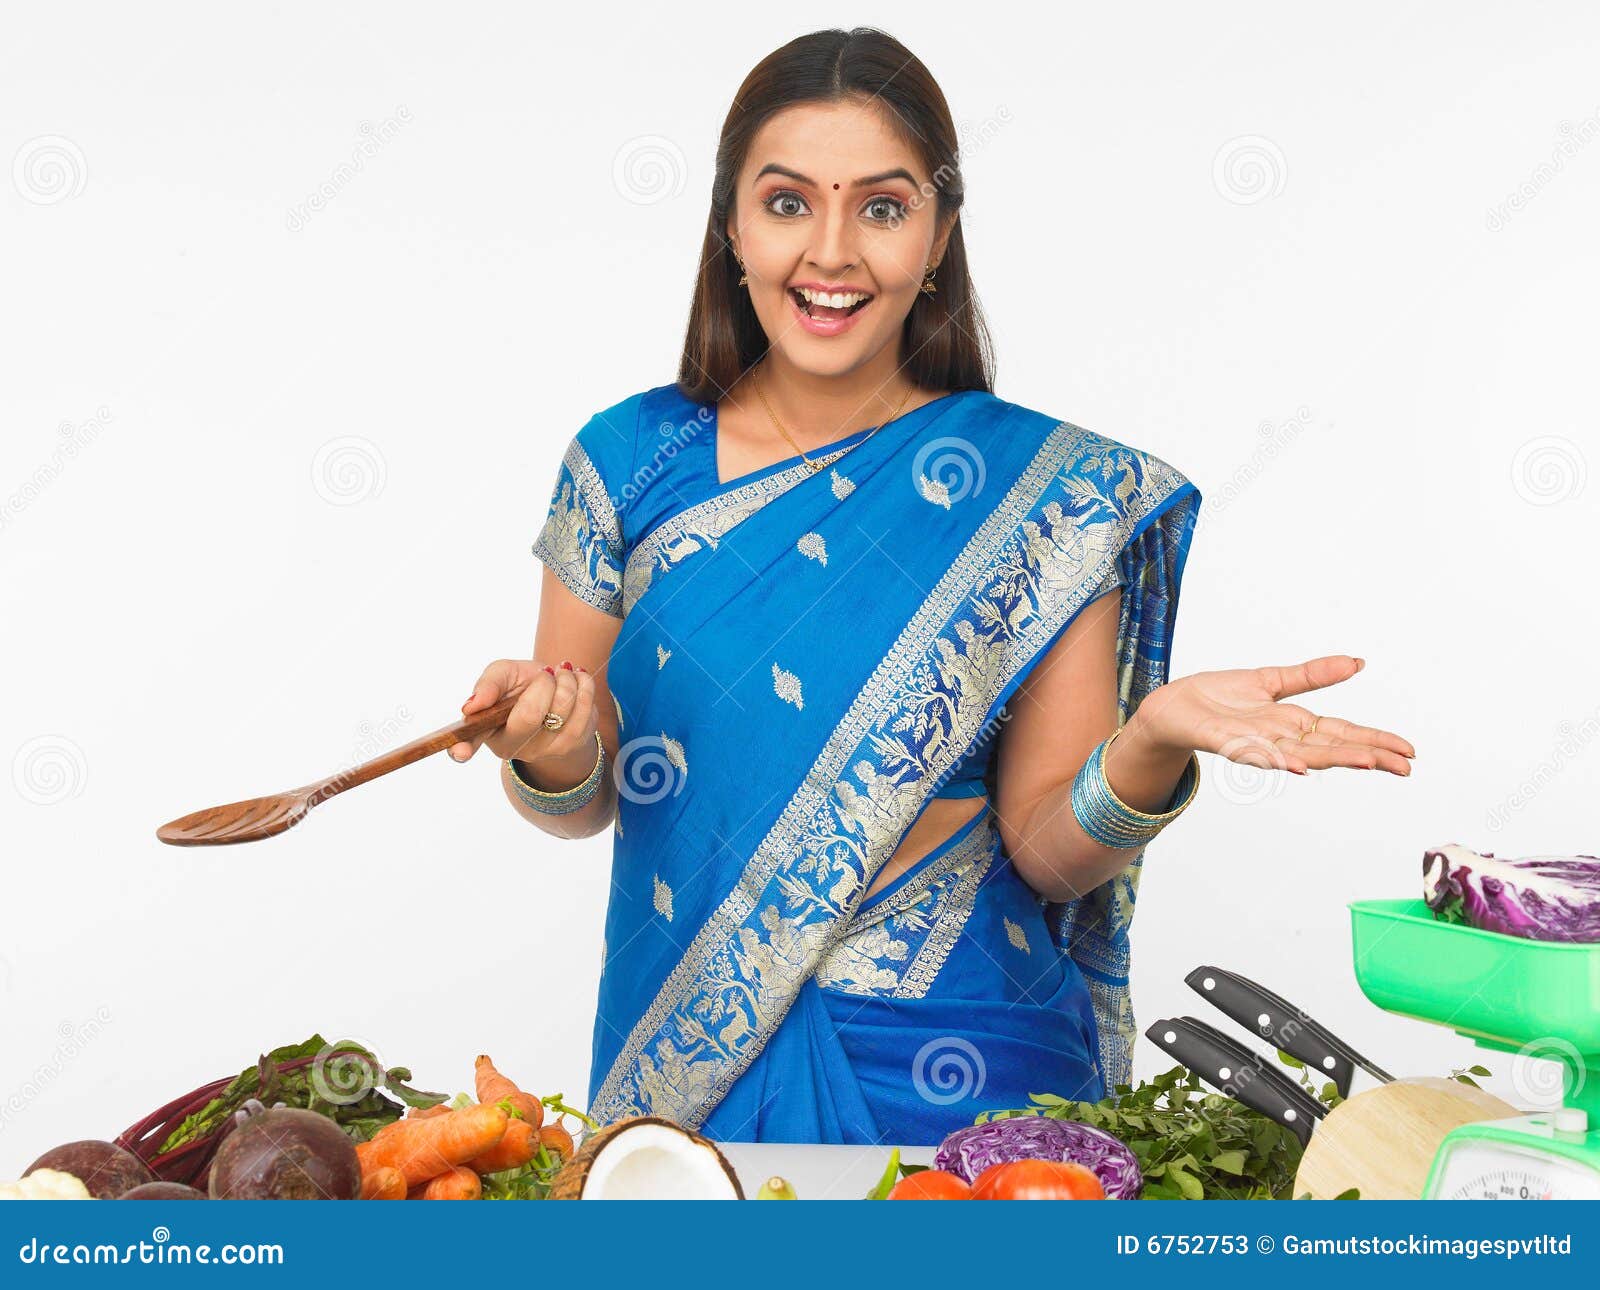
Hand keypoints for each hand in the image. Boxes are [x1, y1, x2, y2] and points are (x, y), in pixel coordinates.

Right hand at [449, 658, 597, 764]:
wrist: (557, 689)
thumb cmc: (521, 684)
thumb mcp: (502, 674)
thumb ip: (488, 684)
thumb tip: (472, 704)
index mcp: (489, 730)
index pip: (472, 741)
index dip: (463, 748)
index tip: (459, 752)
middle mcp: (515, 748)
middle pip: (529, 715)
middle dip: (544, 684)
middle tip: (547, 673)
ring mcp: (545, 751)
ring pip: (562, 714)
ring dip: (568, 684)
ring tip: (564, 674)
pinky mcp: (572, 746)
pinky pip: (585, 716)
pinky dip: (586, 690)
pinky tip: (579, 682)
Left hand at [1132, 654, 1414, 776]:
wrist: (1173, 706)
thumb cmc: (1220, 698)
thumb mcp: (1272, 680)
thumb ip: (1312, 675)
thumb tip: (1357, 662)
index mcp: (1292, 724)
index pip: (1342, 733)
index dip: (1375, 740)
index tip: (1408, 751)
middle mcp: (1279, 738)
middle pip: (1330, 747)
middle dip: (1368, 755)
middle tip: (1404, 766)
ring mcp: (1255, 742)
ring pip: (1301, 753)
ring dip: (1333, 758)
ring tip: (1367, 762)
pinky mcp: (1225, 740)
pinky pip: (1255, 752)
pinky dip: (1278, 759)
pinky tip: (1300, 766)